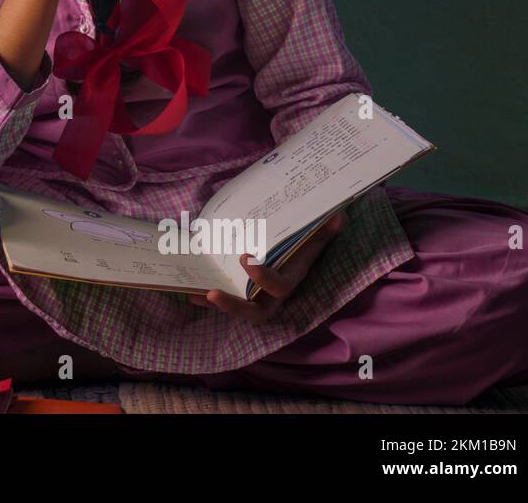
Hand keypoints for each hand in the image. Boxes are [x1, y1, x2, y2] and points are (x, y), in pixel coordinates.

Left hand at [187, 210, 347, 324]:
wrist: (294, 250)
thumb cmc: (302, 243)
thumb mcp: (312, 237)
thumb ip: (323, 230)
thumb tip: (338, 216)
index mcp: (289, 279)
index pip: (278, 286)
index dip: (262, 278)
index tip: (245, 258)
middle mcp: (273, 295)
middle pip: (255, 311)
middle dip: (233, 305)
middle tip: (212, 293)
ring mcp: (256, 296)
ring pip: (237, 309)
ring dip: (216, 304)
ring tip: (195, 295)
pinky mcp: (242, 293)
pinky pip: (226, 300)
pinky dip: (207, 298)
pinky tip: (189, 292)